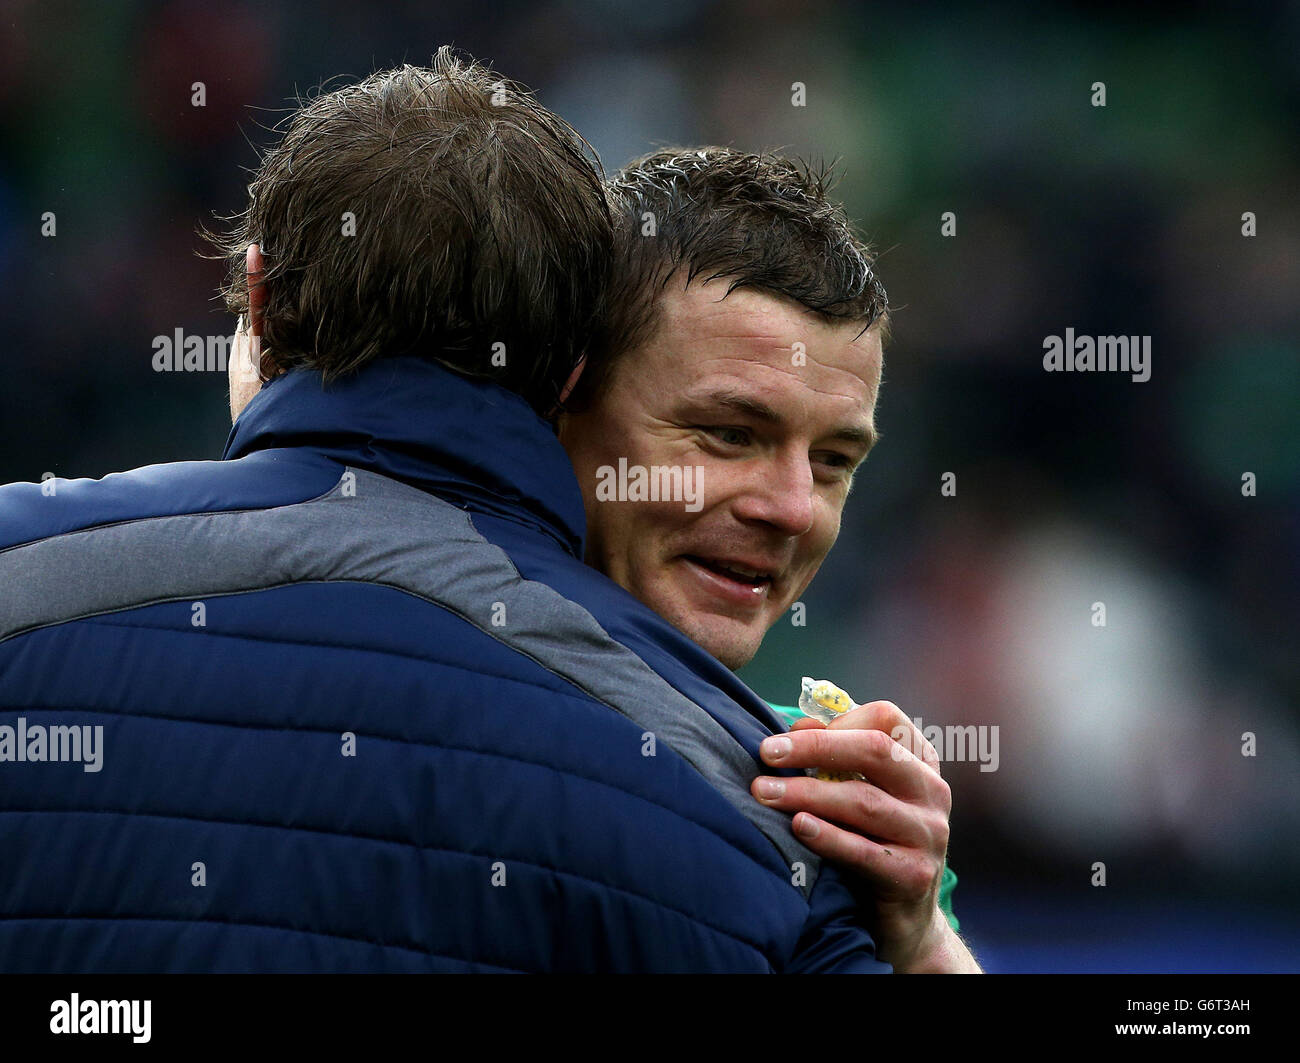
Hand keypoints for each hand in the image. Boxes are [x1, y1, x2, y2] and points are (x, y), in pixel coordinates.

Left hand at [752, 701, 974, 970]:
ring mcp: (928, 835)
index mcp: (920, 763)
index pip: (887, 719)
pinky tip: (798, 827)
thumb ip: (837, 758)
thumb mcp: (862, 794)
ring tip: (765, 792)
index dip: (838, 720)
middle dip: (815, 748)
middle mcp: (931, 793)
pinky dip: (828, 837)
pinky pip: (864, 852)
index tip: (791, 733)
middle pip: (876, 751)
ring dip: (808, 793)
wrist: (907, 921)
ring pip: (864, 801)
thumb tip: (799, 724)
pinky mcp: (914, 876)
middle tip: (767, 752)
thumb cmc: (872, 843)